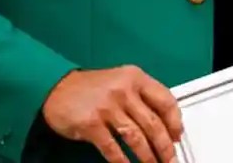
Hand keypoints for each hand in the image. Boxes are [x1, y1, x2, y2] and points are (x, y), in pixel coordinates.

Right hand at [41, 65, 183, 162]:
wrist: (56, 87)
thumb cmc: (91, 88)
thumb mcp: (121, 81)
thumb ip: (142, 97)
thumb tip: (165, 124)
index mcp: (135, 77)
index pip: (165, 100)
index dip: (175, 122)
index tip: (177, 136)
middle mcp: (123, 90)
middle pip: (153, 123)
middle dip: (165, 146)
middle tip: (170, 159)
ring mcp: (107, 107)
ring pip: (136, 137)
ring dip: (148, 156)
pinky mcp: (91, 123)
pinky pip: (113, 148)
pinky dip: (123, 161)